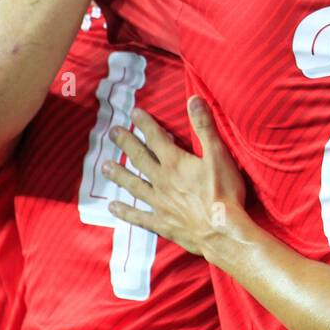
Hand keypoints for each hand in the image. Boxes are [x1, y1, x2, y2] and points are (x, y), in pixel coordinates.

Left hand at [103, 97, 246, 257]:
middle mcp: (162, 181)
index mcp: (175, 163)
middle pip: (139, 159)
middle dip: (126, 143)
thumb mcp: (219, 154)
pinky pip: (138, 216)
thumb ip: (205, 127)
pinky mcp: (162, 223)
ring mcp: (159, 203)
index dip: (145, 124)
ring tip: (104, 166)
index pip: (156, 138)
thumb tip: (193, 99)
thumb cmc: (224, 192)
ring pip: (134, 185)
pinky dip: (125, 211)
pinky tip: (113, 207)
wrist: (222, 231)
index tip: (133, 113)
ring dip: (119, 175)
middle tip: (112, 132)